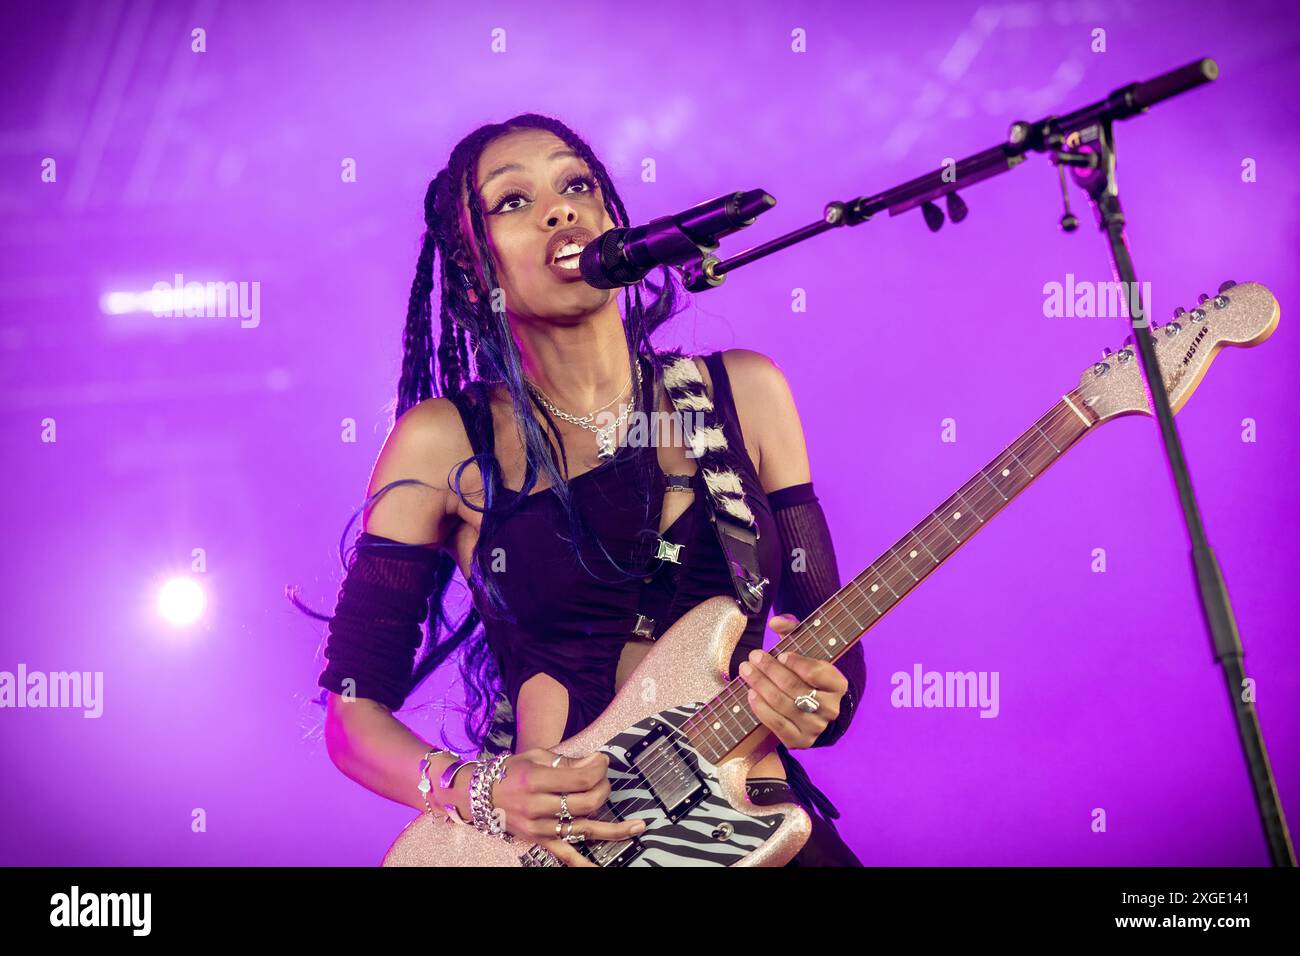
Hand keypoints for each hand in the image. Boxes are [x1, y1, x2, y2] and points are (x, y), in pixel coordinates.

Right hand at [478, 748, 646, 866]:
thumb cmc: (510, 771)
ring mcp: (540, 827)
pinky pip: (565, 855)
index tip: (603, 761)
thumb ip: (566, 762)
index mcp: (537, 780)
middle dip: (604, 789)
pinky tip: (601, 869)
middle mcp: (538, 806)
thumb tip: (595, 763)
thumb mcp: (536, 757)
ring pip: (583, 828)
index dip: (599, 769)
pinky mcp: (539, 840)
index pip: (580, 778)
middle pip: (586, 802)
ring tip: (637, 826)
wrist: (480, 795)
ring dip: (613, 827)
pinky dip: (583, 865)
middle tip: (605, 780)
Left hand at [738, 613, 847, 749]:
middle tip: (753, 657)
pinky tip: (751, 693)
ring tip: (746, 671)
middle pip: (794, 687)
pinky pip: (777, 724)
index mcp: (838, 684)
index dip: (797, 663)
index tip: (781, 653)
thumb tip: (775, 622)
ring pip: (782, 703)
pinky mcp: (801, 740)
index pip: (817, 672)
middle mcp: (831, 708)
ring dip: (760, 685)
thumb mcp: (805, 648)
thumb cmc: (806, 672)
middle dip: (769, 669)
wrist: (812, 707)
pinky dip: (761, 708)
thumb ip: (792, 630)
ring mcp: (816, 727)